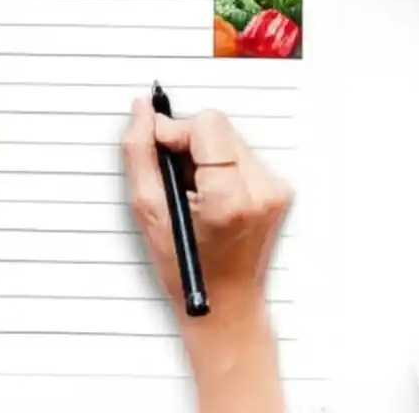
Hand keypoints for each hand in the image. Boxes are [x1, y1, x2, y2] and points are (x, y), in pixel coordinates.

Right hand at [121, 102, 291, 412]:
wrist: (228, 305)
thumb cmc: (191, 271)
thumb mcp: (150, 213)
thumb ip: (140, 155)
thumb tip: (142, 113)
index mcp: (231, 200)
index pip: (206, 126)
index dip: (174, 129)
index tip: (157, 144)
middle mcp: (261, 191)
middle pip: (217, 127)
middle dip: (187, 142)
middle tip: (173, 178)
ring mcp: (274, 190)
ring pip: (228, 136)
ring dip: (202, 154)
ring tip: (191, 191)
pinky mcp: (278, 188)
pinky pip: (240, 153)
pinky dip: (218, 165)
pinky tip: (207, 194)